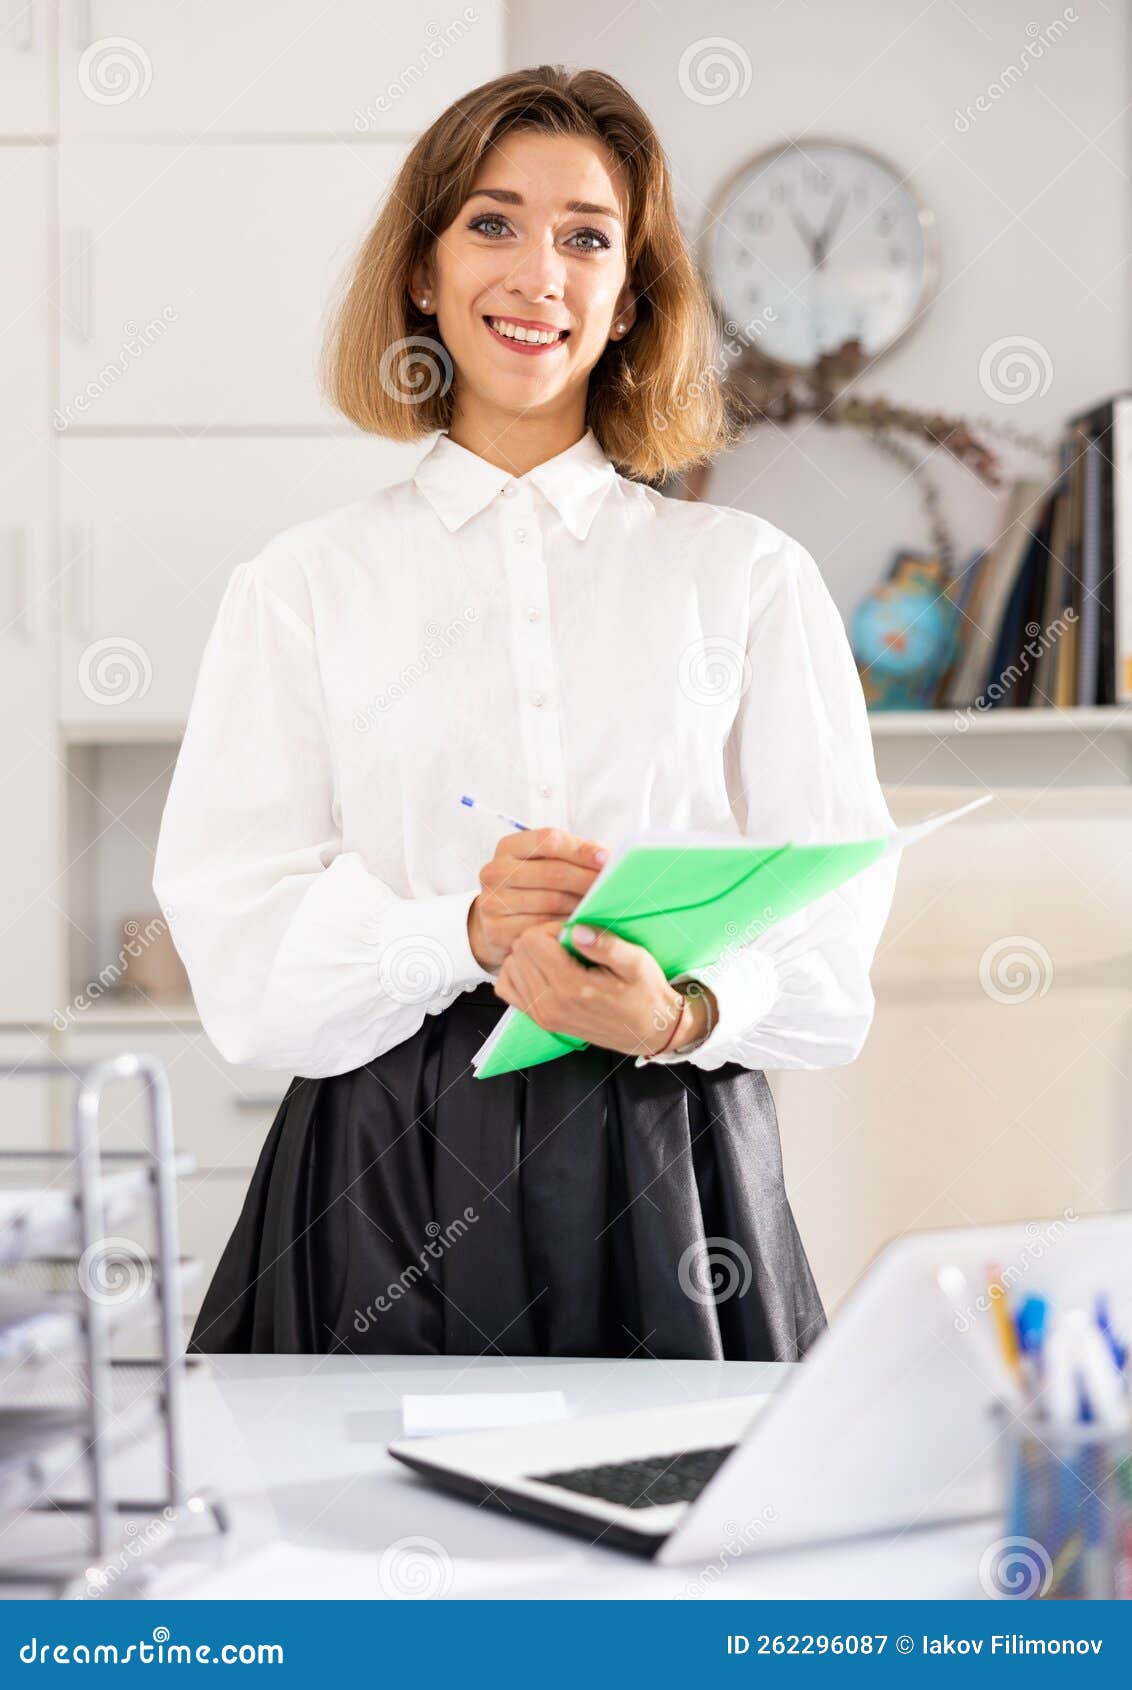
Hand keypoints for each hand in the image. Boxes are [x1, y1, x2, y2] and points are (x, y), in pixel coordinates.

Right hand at [467, 827, 608, 971]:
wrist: (494, 923)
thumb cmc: (530, 889)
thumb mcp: (544, 864)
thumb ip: (572, 856)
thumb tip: (607, 858)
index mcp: (508, 847)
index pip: (549, 840)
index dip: (581, 849)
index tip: (606, 859)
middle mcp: (495, 872)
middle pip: (553, 872)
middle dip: (587, 880)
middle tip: (613, 888)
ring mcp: (493, 902)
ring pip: (551, 901)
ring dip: (582, 905)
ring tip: (603, 907)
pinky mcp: (496, 930)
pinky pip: (542, 928)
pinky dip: (566, 927)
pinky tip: (582, 927)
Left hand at [492, 919, 714, 1058]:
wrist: (649, 1030)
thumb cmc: (645, 993)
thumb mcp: (636, 962)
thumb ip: (606, 945)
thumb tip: (575, 930)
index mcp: (572, 987)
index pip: (532, 940)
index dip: (551, 927)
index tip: (573, 933)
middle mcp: (550, 1004)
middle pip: (519, 951)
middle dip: (540, 938)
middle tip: (568, 944)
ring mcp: (542, 1015)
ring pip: (510, 967)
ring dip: (529, 955)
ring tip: (557, 956)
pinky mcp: (540, 1020)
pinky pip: (507, 988)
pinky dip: (518, 973)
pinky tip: (542, 970)